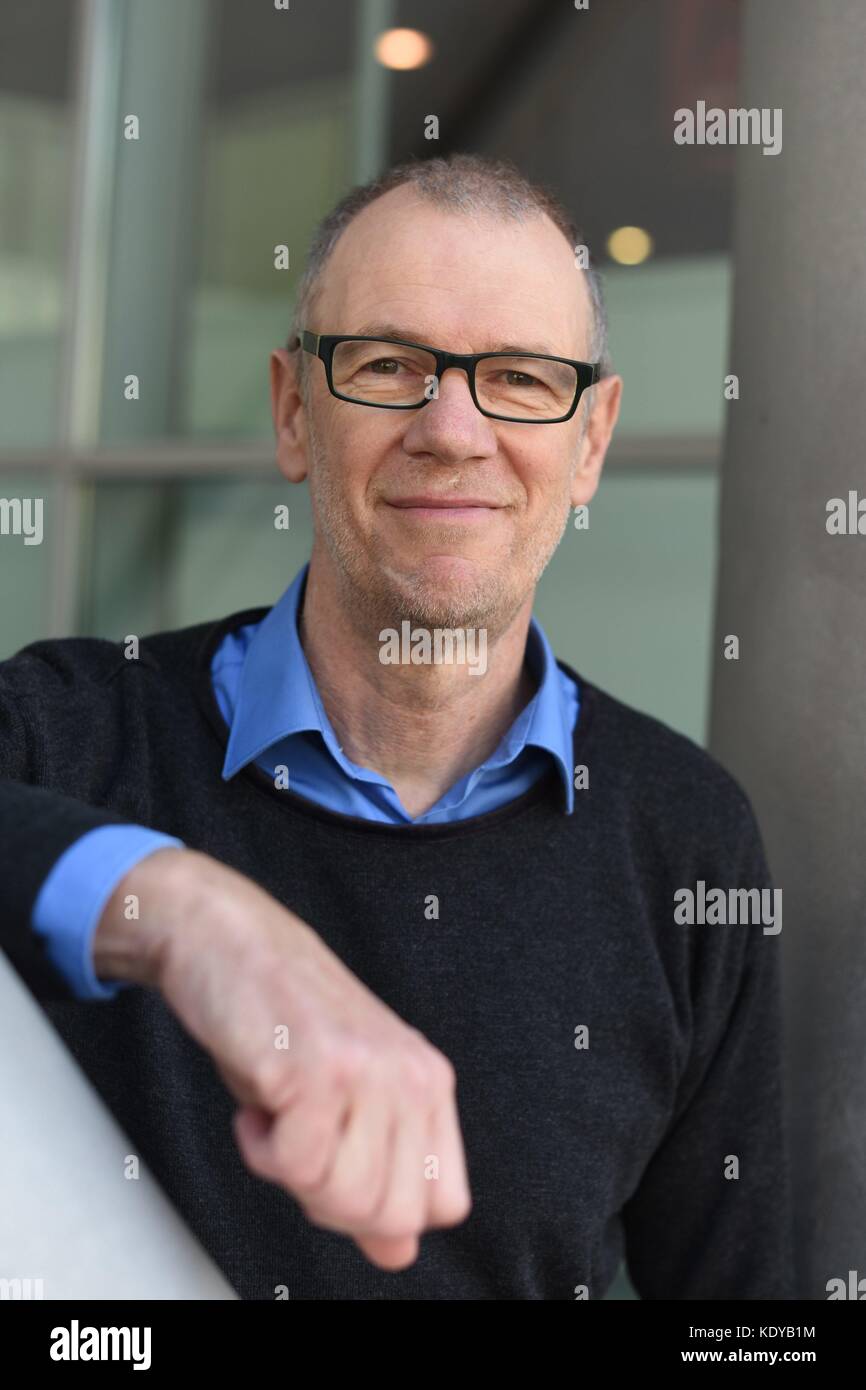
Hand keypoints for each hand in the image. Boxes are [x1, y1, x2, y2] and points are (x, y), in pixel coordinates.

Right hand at [95, 847, 471, 1269]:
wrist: (228, 940)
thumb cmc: (281, 1017)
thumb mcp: (345, 1097)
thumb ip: (378, 1172)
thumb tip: (398, 1252)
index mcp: (428, 1083)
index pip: (442, 1203)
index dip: (380, 1211)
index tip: (337, 1167)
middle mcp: (409, 1075)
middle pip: (390, 1214)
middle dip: (329, 1201)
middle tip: (300, 1140)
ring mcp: (366, 1071)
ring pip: (343, 1198)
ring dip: (290, 1171)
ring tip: (280, 1110)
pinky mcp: (315, 1068)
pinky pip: (292, 1165)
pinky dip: (258, 1147)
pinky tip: (258, 1099)